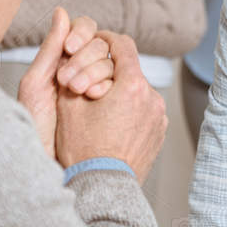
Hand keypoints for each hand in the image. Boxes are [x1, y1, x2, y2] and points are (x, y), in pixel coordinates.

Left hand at [17, 8, 114, 158]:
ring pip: (114, 65)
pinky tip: (99, 98)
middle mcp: (85, 71)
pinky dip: (111, 87)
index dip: (82, 33)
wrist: (44, 164)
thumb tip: (62, 11)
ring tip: (83, 92)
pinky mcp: (113, 107)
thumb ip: (50, 49)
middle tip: (69, 78)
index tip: (70, 47)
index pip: (84, 30)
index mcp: (64, 61)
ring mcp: (101, 89)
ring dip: (99, 72)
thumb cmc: (32, 126)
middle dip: (88, 57)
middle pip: (102, 45)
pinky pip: (122, 87)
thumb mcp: (36, 85)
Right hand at [54, 32, 167, 181]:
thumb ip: (71, 69)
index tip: (95, 41)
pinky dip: (129, 110)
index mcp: (132, 85)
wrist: (101, 187)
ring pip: (137, 91)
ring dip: (119, 92)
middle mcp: (152, 98)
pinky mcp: (159, 133)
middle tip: (88, 80)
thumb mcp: (68, 103)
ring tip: (97, 106)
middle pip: (130, 69)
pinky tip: (110, 124)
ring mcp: (159, 117)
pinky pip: (144, 111)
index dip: (105, 39)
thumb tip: (67, 54)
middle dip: (109, 71)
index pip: (122, 45)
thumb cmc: (82, 148)